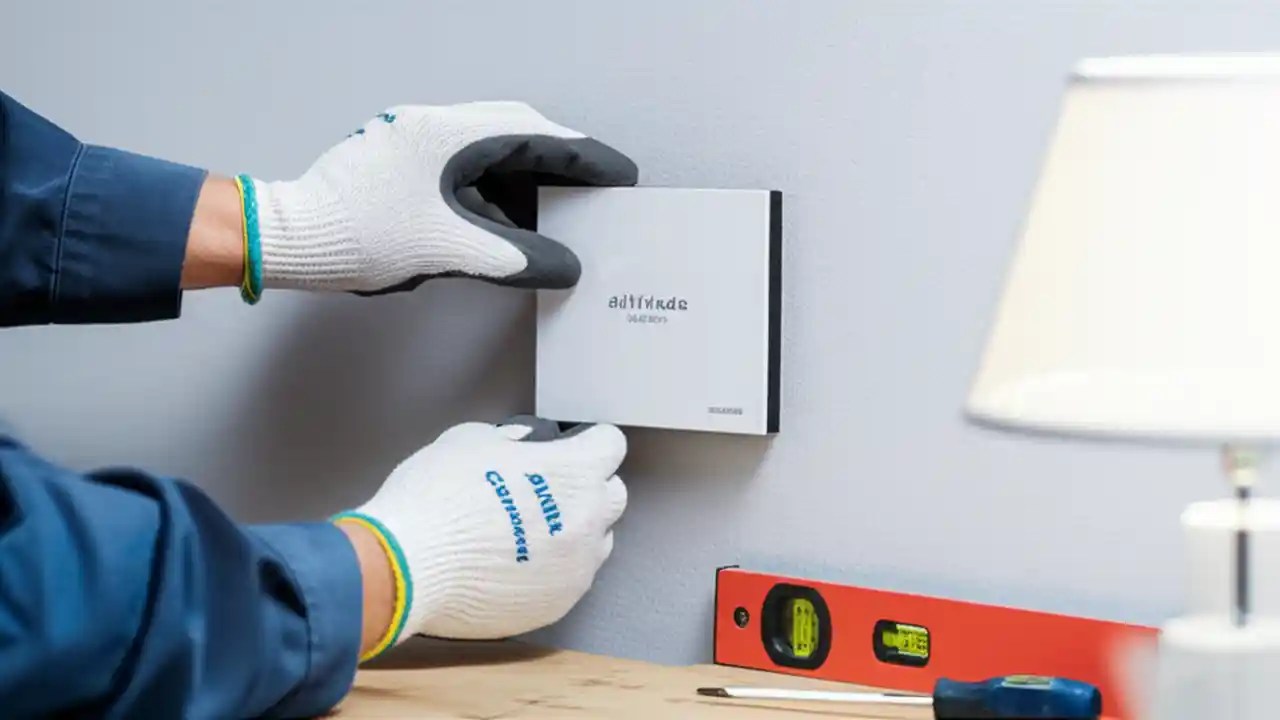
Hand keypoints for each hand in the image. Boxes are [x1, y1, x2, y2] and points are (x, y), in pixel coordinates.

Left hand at [249, 102, 637, 293]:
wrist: (291, 236)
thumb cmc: (362, 235)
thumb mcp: (452, 249)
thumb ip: (517, 258)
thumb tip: (565, 266)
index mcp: (453, 134)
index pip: (542, 140)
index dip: (589, 161)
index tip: (622, 176)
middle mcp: (436, 125)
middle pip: (521, 134)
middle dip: (563, 164)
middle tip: (595, 193)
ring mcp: (416, 139)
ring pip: (492, 149)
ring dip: (526, 180)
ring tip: (555, 217)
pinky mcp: (402, 159)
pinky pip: (465, 165)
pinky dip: (494, 191)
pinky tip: (505, 224)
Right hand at [335, 417, 626, 658]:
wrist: (405, 566)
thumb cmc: (435, 501)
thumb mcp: (467, 441)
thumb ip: (505, 438)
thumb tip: (517, 443)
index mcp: (572, 472)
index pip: (610, 445)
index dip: (590, 441)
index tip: (578, 445)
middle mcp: (585, 520)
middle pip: (612, 496)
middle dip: (589, 487)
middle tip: (552, 488)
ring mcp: (574, 568)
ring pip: (596, 543)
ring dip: (575, 532)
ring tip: (532, 530)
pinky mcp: (556, 605)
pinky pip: (569, 581)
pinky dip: (552, 570)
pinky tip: (517, 563)